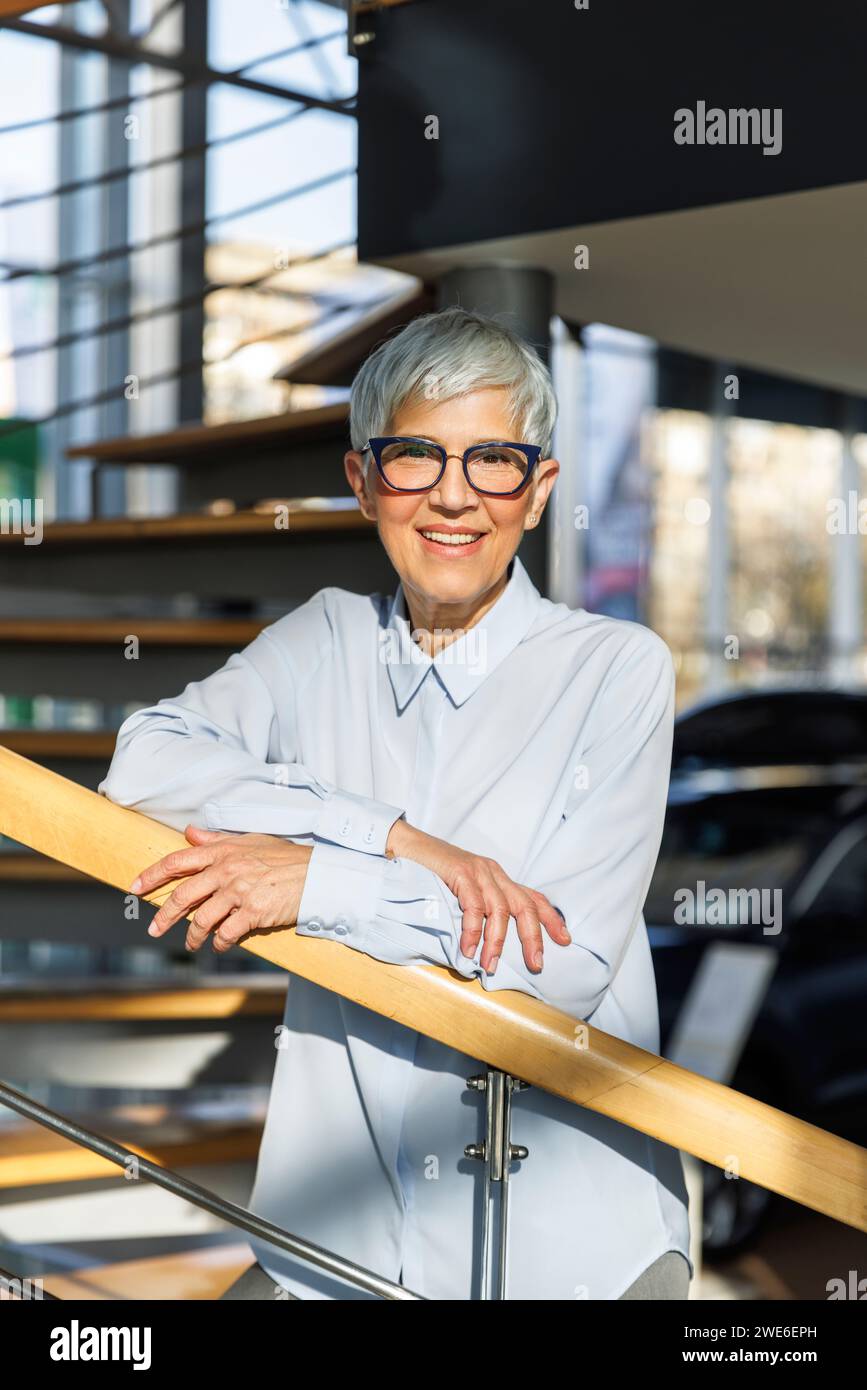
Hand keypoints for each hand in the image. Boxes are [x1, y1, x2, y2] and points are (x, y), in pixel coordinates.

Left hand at [129, 825, 312, 953]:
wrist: (317, 874)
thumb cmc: (285, 857)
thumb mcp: (250, 841)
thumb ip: (216, 839)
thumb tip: (189, 832)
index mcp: (222, 851)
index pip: (177, 861)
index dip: (152, 875)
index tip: (135, 887)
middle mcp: (226, 870)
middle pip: (183, 896)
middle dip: (163, 916)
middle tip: (154, 930)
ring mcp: (238, 892)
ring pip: (201, 919)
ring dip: (193, 936)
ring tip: (192, 944)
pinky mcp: (252, 912)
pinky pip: (226, 933)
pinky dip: (219, 943)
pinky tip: (220, 946)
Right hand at [386, 820, 569, 974]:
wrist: (404, 845)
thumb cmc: (431, 873)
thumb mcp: (462, 890)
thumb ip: (478, 908)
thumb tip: (487, 943)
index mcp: (498, 877)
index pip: (532, 897)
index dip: (551, 919)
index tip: (565, 940)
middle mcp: (493, 872)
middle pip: (525, 906)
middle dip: (533, 936)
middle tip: (536, 963)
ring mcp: (478, 870)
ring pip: (501, 909)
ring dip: (497, 942)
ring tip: (490, 966)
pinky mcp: (460, 871)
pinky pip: (474, 906)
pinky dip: (473, 930)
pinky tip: (468, 948)